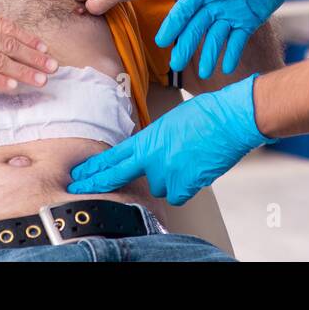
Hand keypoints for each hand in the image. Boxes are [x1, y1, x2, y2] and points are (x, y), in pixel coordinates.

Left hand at [67, 75, 267, 204]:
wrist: (229, 121)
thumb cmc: (204, 115)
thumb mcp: (169, 123)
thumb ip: (153, 142)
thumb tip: (150, 155)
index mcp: (148, 140)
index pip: (114, 159)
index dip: (94, 169)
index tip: (79, 175)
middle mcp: (154, 161)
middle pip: (123, 176)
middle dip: (101, 181)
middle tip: (79, 186)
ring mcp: (170, 176)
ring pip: (159, 186)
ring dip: (167, 177)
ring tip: (184, 157)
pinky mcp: (187, 187)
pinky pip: (178, 193)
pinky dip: (184, 186)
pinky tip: (195, 169)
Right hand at [157, 0, 308, 77]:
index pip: (185, 8)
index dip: (173, 25)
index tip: (161, 41)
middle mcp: (216, 2)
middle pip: (197, 27)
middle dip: (186, 45)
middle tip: (174, 64)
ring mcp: (232, 13)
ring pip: (215, 38)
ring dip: (208, 54)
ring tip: (203, 73)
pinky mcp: (249, 20)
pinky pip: (238, 41)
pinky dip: (231, 54)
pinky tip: (226, 69)